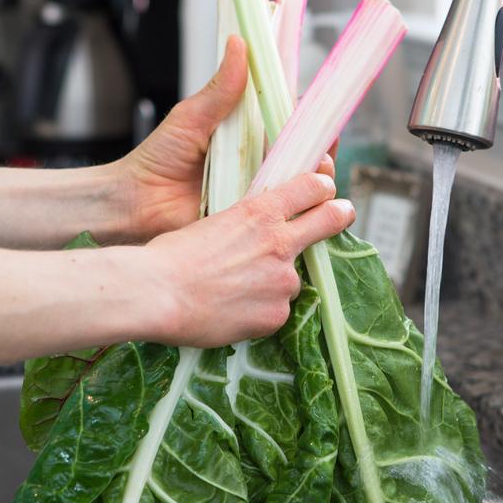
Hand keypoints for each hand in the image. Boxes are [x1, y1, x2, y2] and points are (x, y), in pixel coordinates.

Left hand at [113, 36, 333, 242]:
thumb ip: (222, 87)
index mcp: (246, 134)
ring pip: (298, 185)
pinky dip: (292, 207)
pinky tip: (297, 199)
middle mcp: (256, 162)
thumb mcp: (192, 116)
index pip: (289, 122)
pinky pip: (277, 213)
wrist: (137, 201)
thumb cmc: (158, 158)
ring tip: (311, 172)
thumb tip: (239, 43)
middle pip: (302, 154)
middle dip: (319, 150)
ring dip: (311, 178)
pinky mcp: (249, 218)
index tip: (323, 114)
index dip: (311, 119)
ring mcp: (255, 191)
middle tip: (320, 148)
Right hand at [141, 172, 352, 347]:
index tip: (326, 191)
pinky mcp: (276, 315)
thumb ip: (243, 226)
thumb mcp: (212, 223)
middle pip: (329, 221)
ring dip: (274, 282)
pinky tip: (231, 311)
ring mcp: (282, 281)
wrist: (158, 294)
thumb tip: (251, 238)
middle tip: (344, 213)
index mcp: (261, 212)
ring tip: (236, 291)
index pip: (311, 187)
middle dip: (340, 214)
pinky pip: (275, 312)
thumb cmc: (170, 256)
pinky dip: (259, 312)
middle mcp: (280, 243)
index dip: (323, 187)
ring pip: (291, 279)